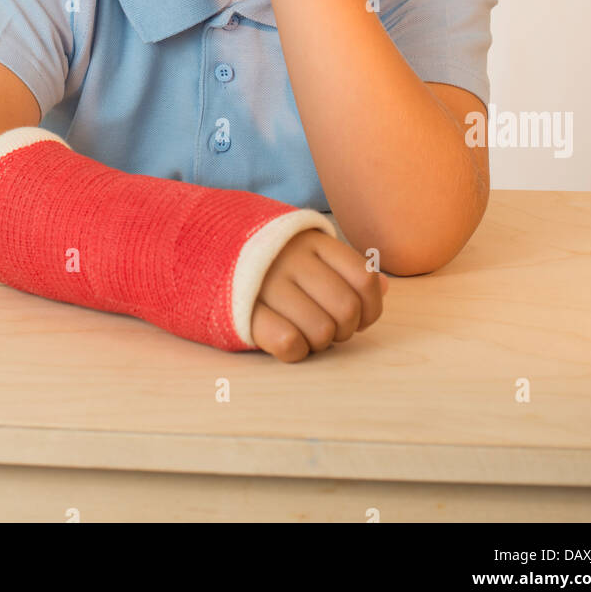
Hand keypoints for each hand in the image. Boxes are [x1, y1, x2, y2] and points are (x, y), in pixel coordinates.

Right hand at [251, 228, 388, 362]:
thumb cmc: (269, 258)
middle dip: (345, 329)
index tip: (360, 317)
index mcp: (314, 241)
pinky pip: (288, 343)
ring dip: (319, 342)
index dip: (372, 308)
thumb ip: (345, 267)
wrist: (206, 247)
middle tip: (328, 327)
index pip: (365, 278)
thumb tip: (384, 287)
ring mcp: (268, 284)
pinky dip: (296, 350)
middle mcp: (292, 258)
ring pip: (321, 330)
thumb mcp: (308, 250)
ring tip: (306, 332)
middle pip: (347, 308)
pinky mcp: (245, 310)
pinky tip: (287, 340)